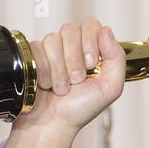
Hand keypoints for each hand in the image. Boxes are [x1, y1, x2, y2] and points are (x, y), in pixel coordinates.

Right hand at [2, 18, 125, 147]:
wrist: (53, 123)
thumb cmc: (81, 108)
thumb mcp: (110, 87)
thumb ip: (116, 58)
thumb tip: (107, 30)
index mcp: (92, 51)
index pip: (91, 25)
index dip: (90, 42)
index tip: (91, 65)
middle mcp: (72, 47)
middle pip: (71, 29)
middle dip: (74, 59)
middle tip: (76, 80)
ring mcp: (51, 50)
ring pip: (53, 39)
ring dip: (59, 69)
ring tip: (62, 88)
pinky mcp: (32, 55)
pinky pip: (36, 48)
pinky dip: (43, 71)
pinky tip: (47, 84)